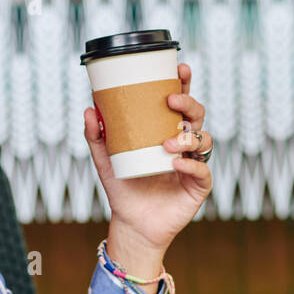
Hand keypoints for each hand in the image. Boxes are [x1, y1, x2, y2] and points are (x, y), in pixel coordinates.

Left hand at [83, 62, 212, 258]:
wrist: (132, 224)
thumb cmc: (123, 189)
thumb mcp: (105, 160)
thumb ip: (96, 136)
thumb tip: (89, 109)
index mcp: (166, 132)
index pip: (179, 104)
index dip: (184, 84)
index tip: (179, 70)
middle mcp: (183, 145)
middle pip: (197, 116)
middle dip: (189, 103)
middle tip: (171, 101)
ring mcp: (193, 164)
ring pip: (204, 140)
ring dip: (187, 136)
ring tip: (167, 142)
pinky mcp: (198, 186)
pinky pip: (202, 170)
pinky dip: (190, 165)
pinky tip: (175, 163)